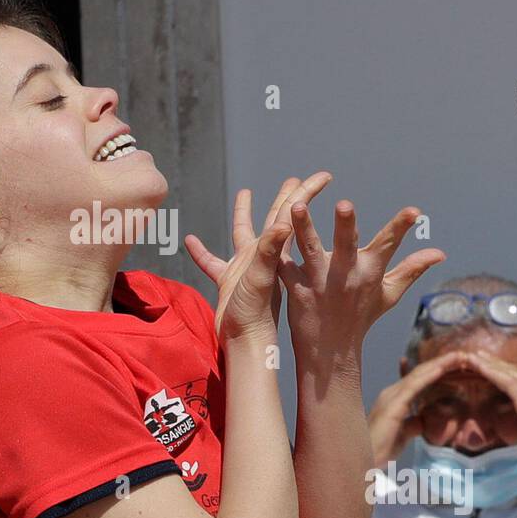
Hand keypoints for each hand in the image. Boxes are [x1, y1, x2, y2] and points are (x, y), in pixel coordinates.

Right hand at [185, 178, 308, 343]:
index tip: (326, 175)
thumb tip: (285, 223)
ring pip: (243, 232)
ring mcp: (245, 267)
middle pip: (274, 217)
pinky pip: (212, 261)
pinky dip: (202, 251)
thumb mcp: (262, 277)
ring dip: (243, 213)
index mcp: (273, 249)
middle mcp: (262, 254)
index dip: (307, 192)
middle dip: (285, 197)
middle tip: (295, 178)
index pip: (292, 211)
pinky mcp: (228, 281)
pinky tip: (190, 240)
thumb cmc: (256, 313)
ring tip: (245, 193)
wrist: (243, 342)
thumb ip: (270, 250)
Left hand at [281, 198, 444, 376]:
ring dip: (303, 227)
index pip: (388, 245)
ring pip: (309, 249)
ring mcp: (318, 282)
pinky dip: (275, 253)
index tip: (414, 211)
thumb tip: (439, 253)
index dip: (401, 227)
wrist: (330, 351)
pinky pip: (284, 267)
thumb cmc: (360, 317)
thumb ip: (411, 269)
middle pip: (347, 245)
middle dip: (346, 226)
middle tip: (345, 205)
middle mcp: (345, 274)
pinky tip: (265, 233)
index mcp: (369, 272)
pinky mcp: (295, 289)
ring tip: (295, 206)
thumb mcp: (388, 294)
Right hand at [366, 350, 472, 464]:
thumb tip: (422, 420)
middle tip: (461, 355)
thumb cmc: (381, 448)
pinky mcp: (394, 404)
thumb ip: (412, 424)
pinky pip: (414, 386)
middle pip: (420, 373)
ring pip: (419, 375)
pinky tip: (442, 369)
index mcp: (394, 398)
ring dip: (439, 364)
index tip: (454, 365)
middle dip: (441, 363)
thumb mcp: (403, 433)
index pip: (418, 380)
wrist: (364, 457)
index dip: (436, 371)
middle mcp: (392, 393)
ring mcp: (391, 396)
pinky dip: (429, 376)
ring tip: (457, 356)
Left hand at [463, 351, 516, 470]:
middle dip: (493, 361)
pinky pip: (506, 382)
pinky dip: (492, 373)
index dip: (503, 367)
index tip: (488, 360)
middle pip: (511, 370)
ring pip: (506, 373)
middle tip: (475, 353)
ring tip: (471, 356)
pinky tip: (480, 367)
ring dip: (488, 364)